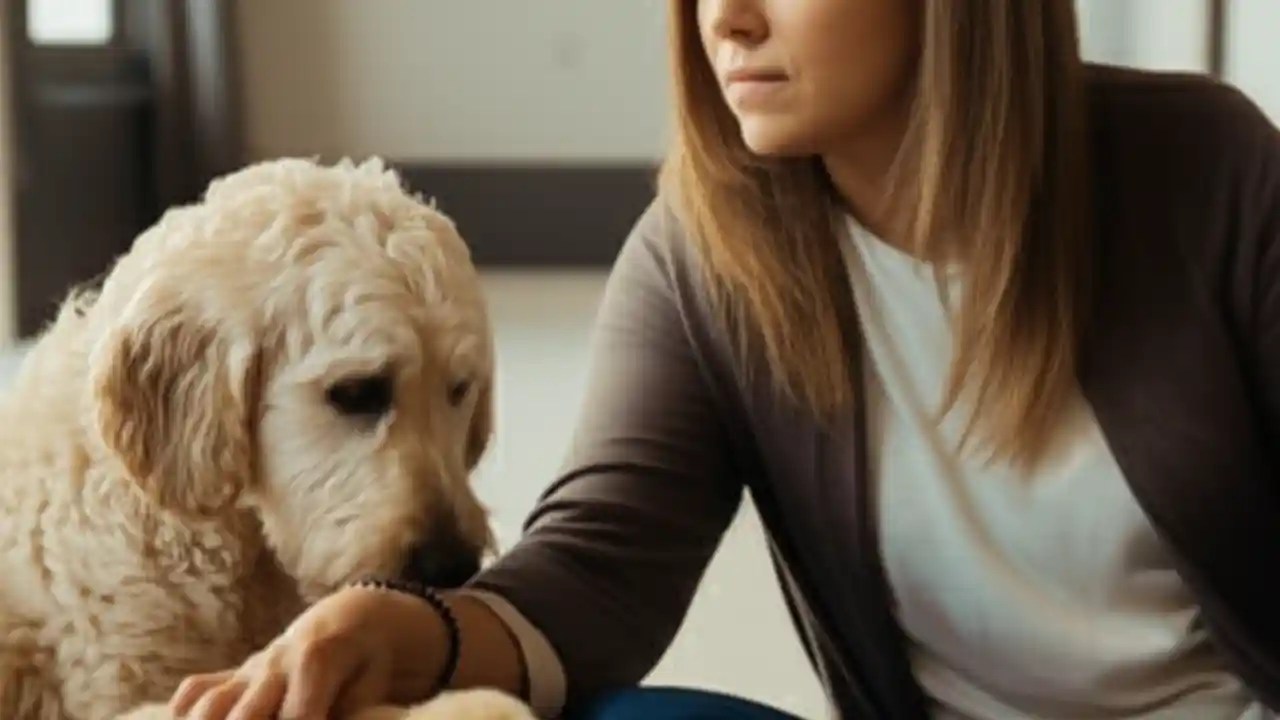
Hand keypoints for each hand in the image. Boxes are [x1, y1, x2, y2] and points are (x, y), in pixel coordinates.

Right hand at [171, 586, 449, 718]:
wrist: (351, 621)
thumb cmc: (367, 661)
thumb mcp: (372, 683)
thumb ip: (353, 711)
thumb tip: (336, 719)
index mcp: (317, 662)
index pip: (299, 715)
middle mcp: (275, 664)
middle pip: (245, 714)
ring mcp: (250, 669)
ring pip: (211, 702)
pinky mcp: (234, 675)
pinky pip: (196, 689)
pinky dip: (185, 711)